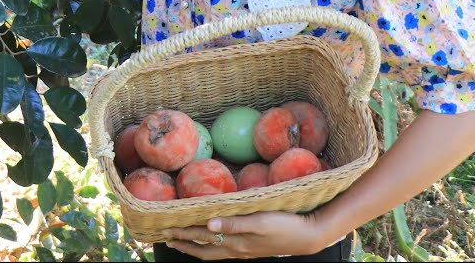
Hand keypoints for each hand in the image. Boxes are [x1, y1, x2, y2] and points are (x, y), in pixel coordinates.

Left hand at [163, 210, 335, 259]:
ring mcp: (244, 251)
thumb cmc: (285, 225)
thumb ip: (234, 223)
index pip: (203, 238)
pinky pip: (223, 250)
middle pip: (203, 250)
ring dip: (195, 247)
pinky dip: (210, 247)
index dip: (184, 233)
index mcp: (236, 242)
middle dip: (184, 243)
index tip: (167, 228)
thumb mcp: (260, 221)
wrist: (307, 236)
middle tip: (166, 237)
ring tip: (181, 241)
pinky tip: (210, 242)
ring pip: (213, 252)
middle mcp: (237, 249)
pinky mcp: (251, 248)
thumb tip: (208, 225)